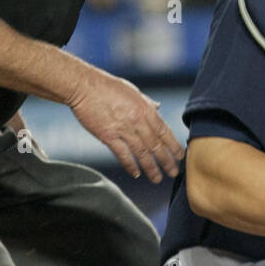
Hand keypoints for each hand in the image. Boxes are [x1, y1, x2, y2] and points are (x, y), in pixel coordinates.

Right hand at [68, 68, 183, 181]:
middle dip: (166, 161)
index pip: (165, 132)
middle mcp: (137, 121)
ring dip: (151, 168)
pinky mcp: (108, 136)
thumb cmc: (108, 86)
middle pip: (156, 146)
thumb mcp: (133, 91)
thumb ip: (147, 102)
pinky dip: (130, 165)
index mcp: (145, 110)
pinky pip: (122, 154)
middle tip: (173, 173)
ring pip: (142, 153)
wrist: (84, 86)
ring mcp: (123, 130)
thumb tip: (158, 107)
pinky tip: (136, 173)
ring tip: (157, 179)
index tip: (180, 157)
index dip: (174, 146)